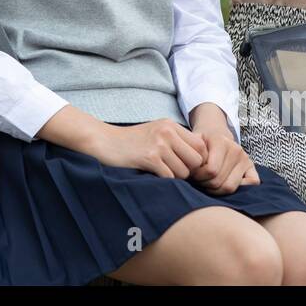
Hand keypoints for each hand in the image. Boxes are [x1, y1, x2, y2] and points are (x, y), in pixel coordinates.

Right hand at [91, 119, 208, 179]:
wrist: (104, 141)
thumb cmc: (131, 142)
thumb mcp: (156, 133)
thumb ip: (176, 141)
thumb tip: (201, 161)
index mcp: (171, 125)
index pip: (201, 146)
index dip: (198, 160)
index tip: (186, 167)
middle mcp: (167, 132)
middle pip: (197, 160)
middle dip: (189, 171)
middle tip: (175, 173)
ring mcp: (159, 144)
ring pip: (184, 172)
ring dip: (175, 178)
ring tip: (160, 173)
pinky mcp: (149, 158)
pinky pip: (169, 177)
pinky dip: (164, 181)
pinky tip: (152, 175)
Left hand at [188, 120, 259, 194]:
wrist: (214, 134)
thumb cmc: (201, 142)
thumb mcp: (192, 143)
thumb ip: (191, 154)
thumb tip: (190, 170)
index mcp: (221, 141)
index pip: (211, 170)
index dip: (198, 176)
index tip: (192, 173)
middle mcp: (236, 149)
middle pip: (219, 181)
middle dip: (204, 184)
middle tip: (198, 180)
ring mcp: (245, 158)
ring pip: (231, 187)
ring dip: (216, 190)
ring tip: (207, 183)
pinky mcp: (252, 167)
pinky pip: (252, 183)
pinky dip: (239, 189)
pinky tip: (224, 184)